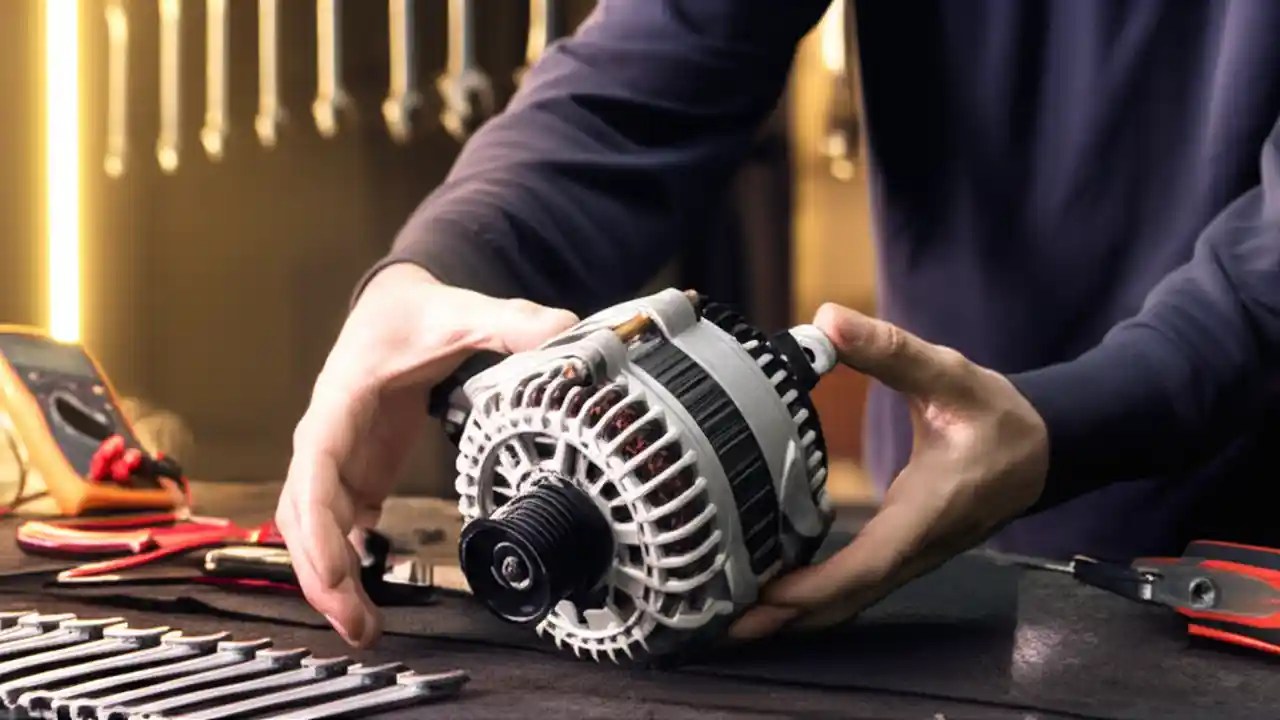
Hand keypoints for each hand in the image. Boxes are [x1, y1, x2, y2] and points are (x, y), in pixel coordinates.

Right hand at [275, 263, 576, 647]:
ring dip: (331, 579)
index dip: (318, 528)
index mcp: (341, 404)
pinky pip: (336, 528)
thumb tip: (567, 331)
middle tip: (359, 628)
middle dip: (322, 575)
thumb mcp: (462, 312)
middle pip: (304, 516)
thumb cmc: (414, 313)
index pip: (316, 473)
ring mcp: (337, 460)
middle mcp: (327, 438)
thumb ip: (513, 323)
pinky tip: (364, 599)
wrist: (392, 305)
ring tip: (364, 629)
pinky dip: (344, 564)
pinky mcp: (355, 474)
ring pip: (314, 529)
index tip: (335, 575)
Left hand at [728, 303, 1048, 639]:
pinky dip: (821, 597)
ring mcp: (913, 556)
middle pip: (850, 600)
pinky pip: (860, 585)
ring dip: (801, 614)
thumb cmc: (997, 416)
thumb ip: (889, 349)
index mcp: (925, 513)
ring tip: (742, 619)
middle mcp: (917, 547)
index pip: (866, 565)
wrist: (1044, 449)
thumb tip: (827, 319)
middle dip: (791, 618)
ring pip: (855, 600)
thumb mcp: (947, 374)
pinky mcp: (907, 551)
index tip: (769, 599)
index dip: (816, 588)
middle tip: (730, 627)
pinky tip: (784, 593)